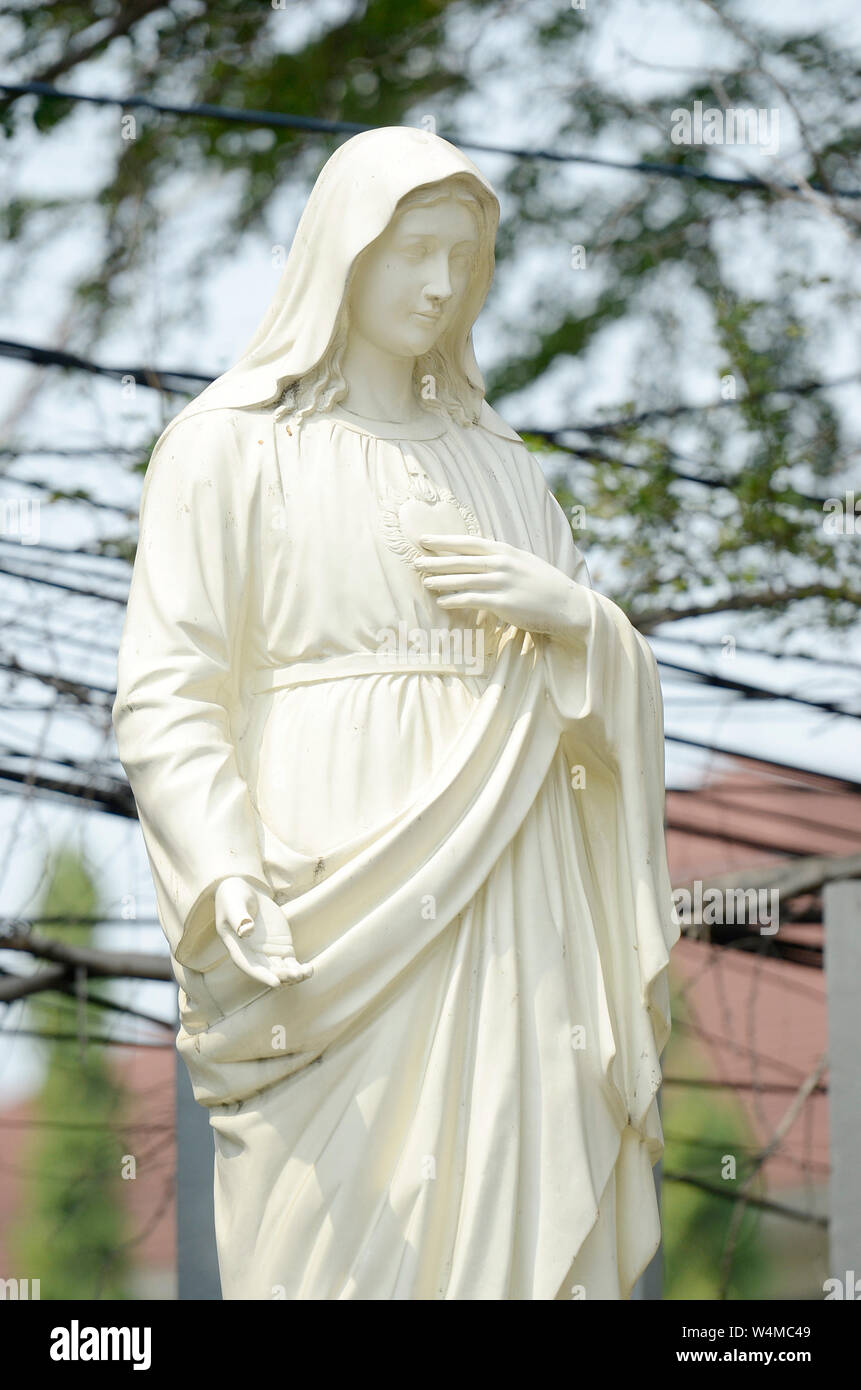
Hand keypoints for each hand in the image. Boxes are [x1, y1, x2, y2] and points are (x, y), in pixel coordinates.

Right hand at [214, 876, 312, 987]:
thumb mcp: (233, 905)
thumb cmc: (233, 897)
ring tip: (306, 972)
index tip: (275, 982)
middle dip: (282, 976)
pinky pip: (291, 964)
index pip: (249, 966)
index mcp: (237, 948)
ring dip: (293, 976)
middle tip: (296, 974)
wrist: (244, 889)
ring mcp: (268, 954)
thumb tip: (246, 931)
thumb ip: (239, 918)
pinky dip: (300, 969)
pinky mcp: (282, 949)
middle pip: (267, 972)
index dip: (262, 976)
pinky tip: (310, 969)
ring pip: (281, 972)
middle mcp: (252, 956)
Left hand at [415, 535, 590, 640]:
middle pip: (461, 560)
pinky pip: (472, 600)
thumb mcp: (525, 563)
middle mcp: (502, 563)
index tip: (425, 540)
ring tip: (424, 582)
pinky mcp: (504, 602)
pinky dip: (455, 600)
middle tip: (415, 561)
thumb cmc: (546, 585)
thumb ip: (503, 559)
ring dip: (441, 581)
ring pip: (463, 580)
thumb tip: (481, 560)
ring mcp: (502, 582)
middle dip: (436, 560)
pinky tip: (442, 602)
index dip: (444, 541)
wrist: (568, 604)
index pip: (468, 543)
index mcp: (505, 551)